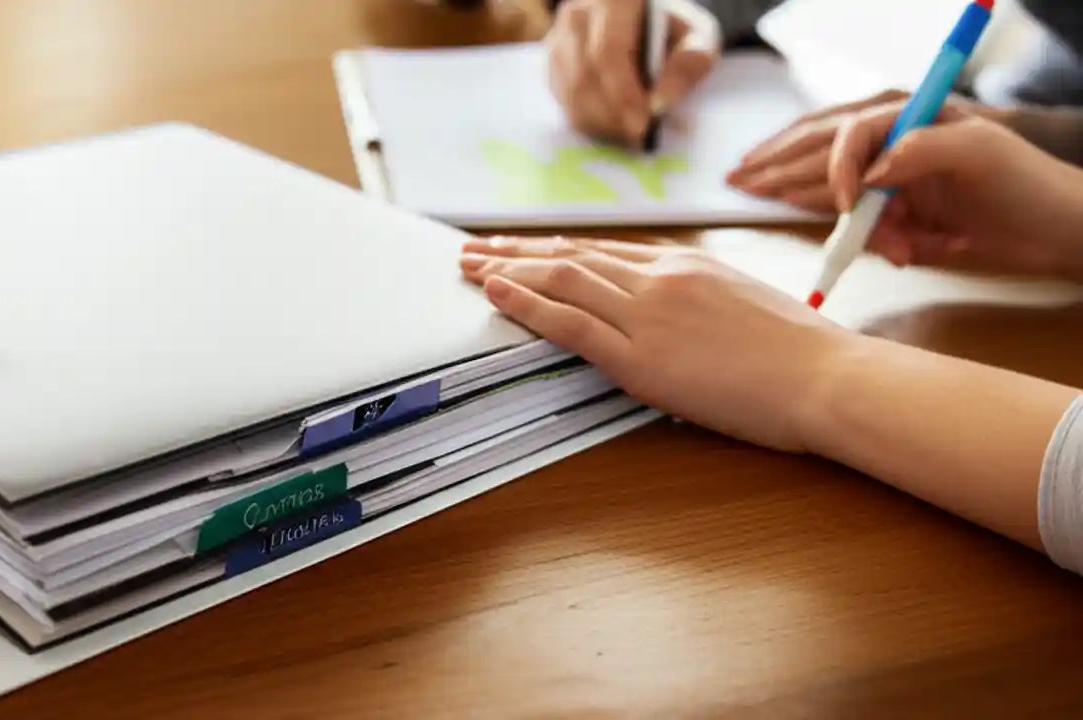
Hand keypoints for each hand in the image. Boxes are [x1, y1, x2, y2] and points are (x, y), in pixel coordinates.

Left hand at [458, 236, 853, 452]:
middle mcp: (660, 278)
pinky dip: (528, 304)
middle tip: (472, 250)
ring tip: (467, 266)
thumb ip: (698, 299)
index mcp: (686, 265)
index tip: (524, 248)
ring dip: (508, 270)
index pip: (604, 251)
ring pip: (562, 280)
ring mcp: (649, 314)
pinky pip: (571, 322)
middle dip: (516, 253)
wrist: (827, 376)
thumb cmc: (799, 353)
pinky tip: (495, 292)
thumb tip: (673, 312)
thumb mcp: (744, 304)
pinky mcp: (642, 358)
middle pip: (572, 256)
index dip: (555, 249)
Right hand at [546, 0, 720, 145]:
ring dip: (600, 122)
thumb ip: (690, 63)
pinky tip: (613, 125)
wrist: (646, 22)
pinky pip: (563, 101)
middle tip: (638, 137)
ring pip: (570, 92)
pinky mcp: (551, 63)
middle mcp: (577, 13)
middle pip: (584, 76)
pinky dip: (588, 120)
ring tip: (629, 133)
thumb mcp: (698, 36)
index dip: (623, 93)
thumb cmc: (673, 29)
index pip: (609, 52)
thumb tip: (659, 105)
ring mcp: (558, 38)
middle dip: (611, 115)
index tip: (643, 124)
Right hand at [823, 100, 1082, 278]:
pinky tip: (932, 249)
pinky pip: (881, 236)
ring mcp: (906, 187)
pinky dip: (898, 248)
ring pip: (860, 211)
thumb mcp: (977, 153)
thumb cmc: (1029, 185)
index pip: (856, 132)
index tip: (849, 203)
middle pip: (847, 172)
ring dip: (881, 236)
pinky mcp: (912, 221)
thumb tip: (868, 174)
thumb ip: (919, 149)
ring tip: (911, 251)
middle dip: (850, 206)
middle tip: (875, 235)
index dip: (842, 165)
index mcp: (918, 120)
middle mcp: (904, 150)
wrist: (1061, 235)